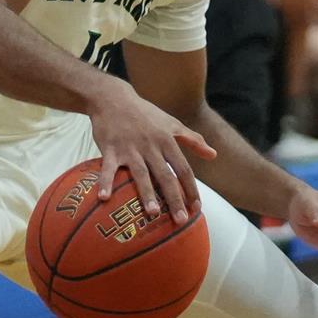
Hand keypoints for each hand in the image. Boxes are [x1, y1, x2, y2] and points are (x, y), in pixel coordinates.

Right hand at [87, 83, 215, 225]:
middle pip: (165, 175)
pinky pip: (107, 168)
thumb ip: (193, 139)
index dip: (191, 188)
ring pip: (141, 173)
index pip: (183, 168)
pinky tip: (104, 198)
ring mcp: (130, 148)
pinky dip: (105, 182)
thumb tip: (213, 155)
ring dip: (146, 193)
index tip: (196, 208)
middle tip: (180, 220)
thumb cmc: (144, 113)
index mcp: (167, 141)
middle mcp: (151, 146)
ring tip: (152, 213)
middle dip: (174, 199)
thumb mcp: (171, 123)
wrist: (113, 98)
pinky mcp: (110, 149)